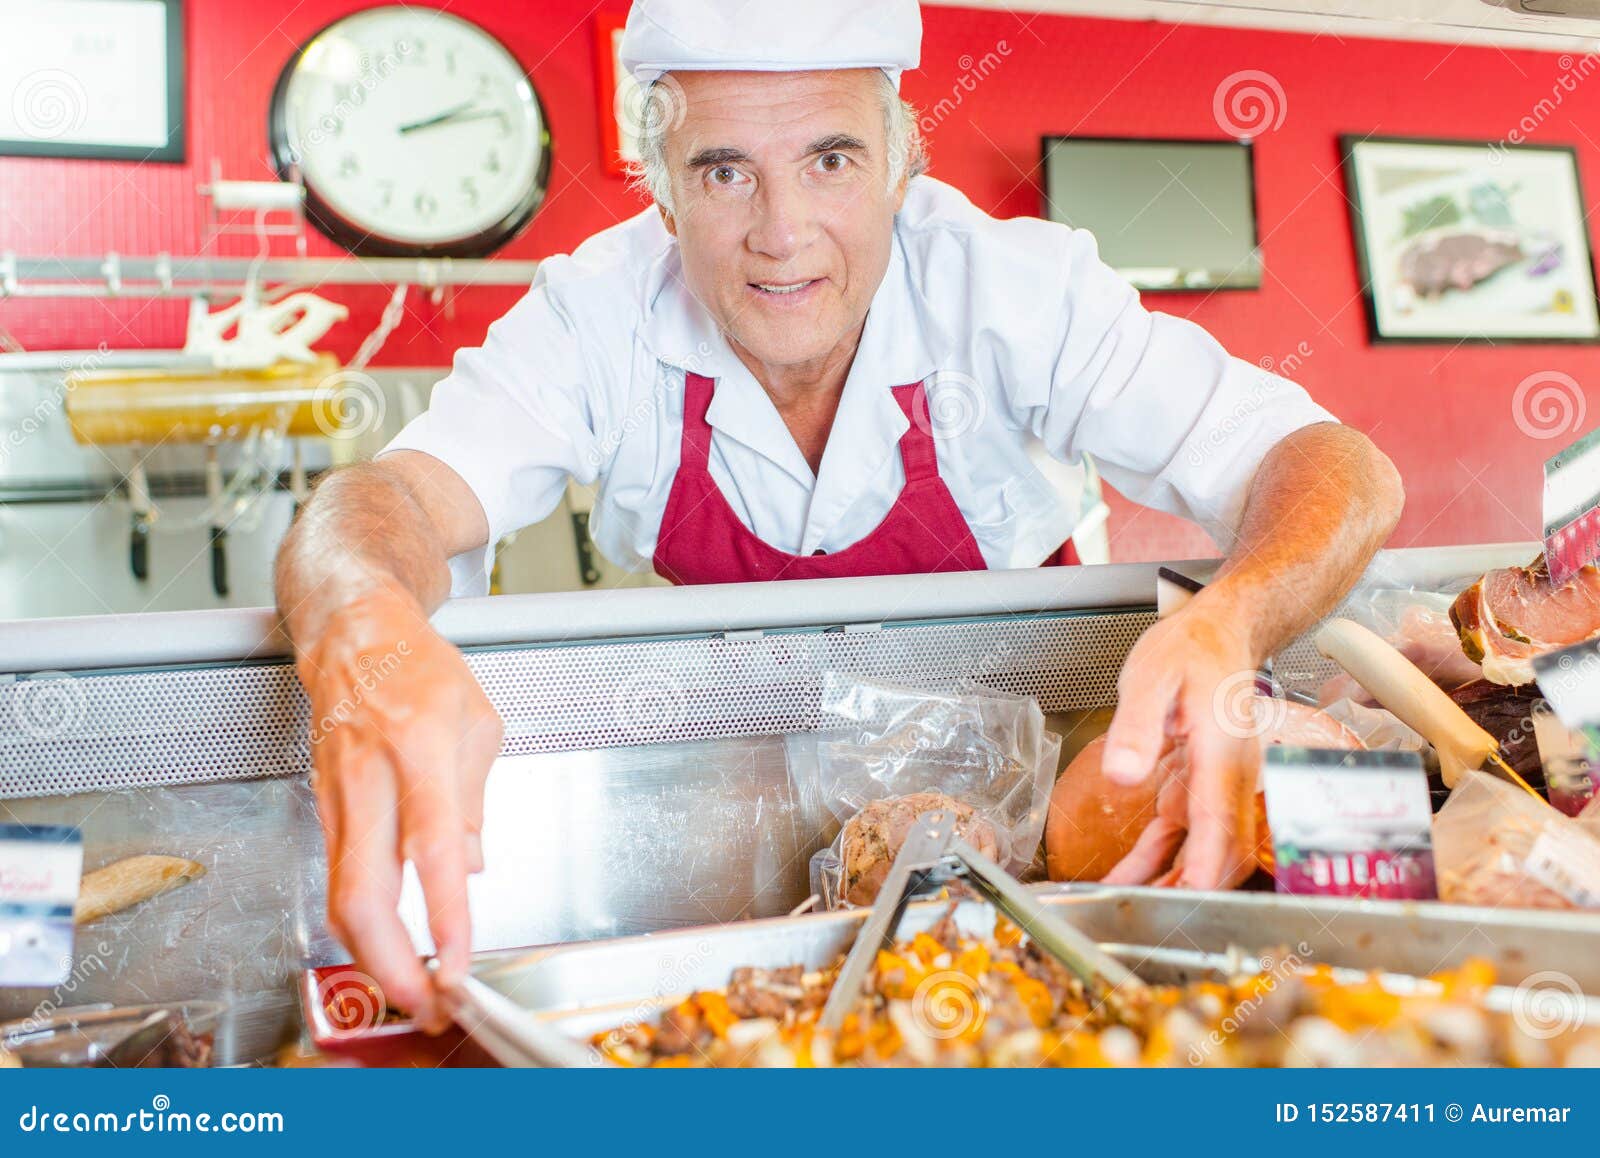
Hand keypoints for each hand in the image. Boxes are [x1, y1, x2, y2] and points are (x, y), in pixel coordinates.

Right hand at [297, 588, 501, 1030]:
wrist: (351, 630)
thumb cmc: (419, 666)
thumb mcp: (477, 722)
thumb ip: (473, 801)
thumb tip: (469, 869)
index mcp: (419, 748)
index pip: (433, 848)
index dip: (446, 914)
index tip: (458, 961)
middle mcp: (370, 777)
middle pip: (362, 892)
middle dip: (388, 963)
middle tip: (423, 1002)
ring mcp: (337, 795)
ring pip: (342, 894)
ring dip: (373, 954)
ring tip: (411, 990)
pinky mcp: (323, 807)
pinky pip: (340, 875)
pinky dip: (363, 921)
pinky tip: (388, 944)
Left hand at [1097, 597, 1260, 889]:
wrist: (1215, 633)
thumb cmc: (1190, 650)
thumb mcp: (1150, 678)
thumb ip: (1136, 727)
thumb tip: (1124, 774)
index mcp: (1221, 753)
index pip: (1221, 823)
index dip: (1207, 867)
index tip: (1191, 899)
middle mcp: (1226, 777)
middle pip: (1221, 852)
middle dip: (1192, 891)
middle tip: (1150, 919)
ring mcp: (1214, 787)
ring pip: (1203, 852)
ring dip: (1172, 883)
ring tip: (1130, 910)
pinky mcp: (1195, 788)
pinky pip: (1179, 837)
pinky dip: (1157, 862)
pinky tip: (1130, 879)